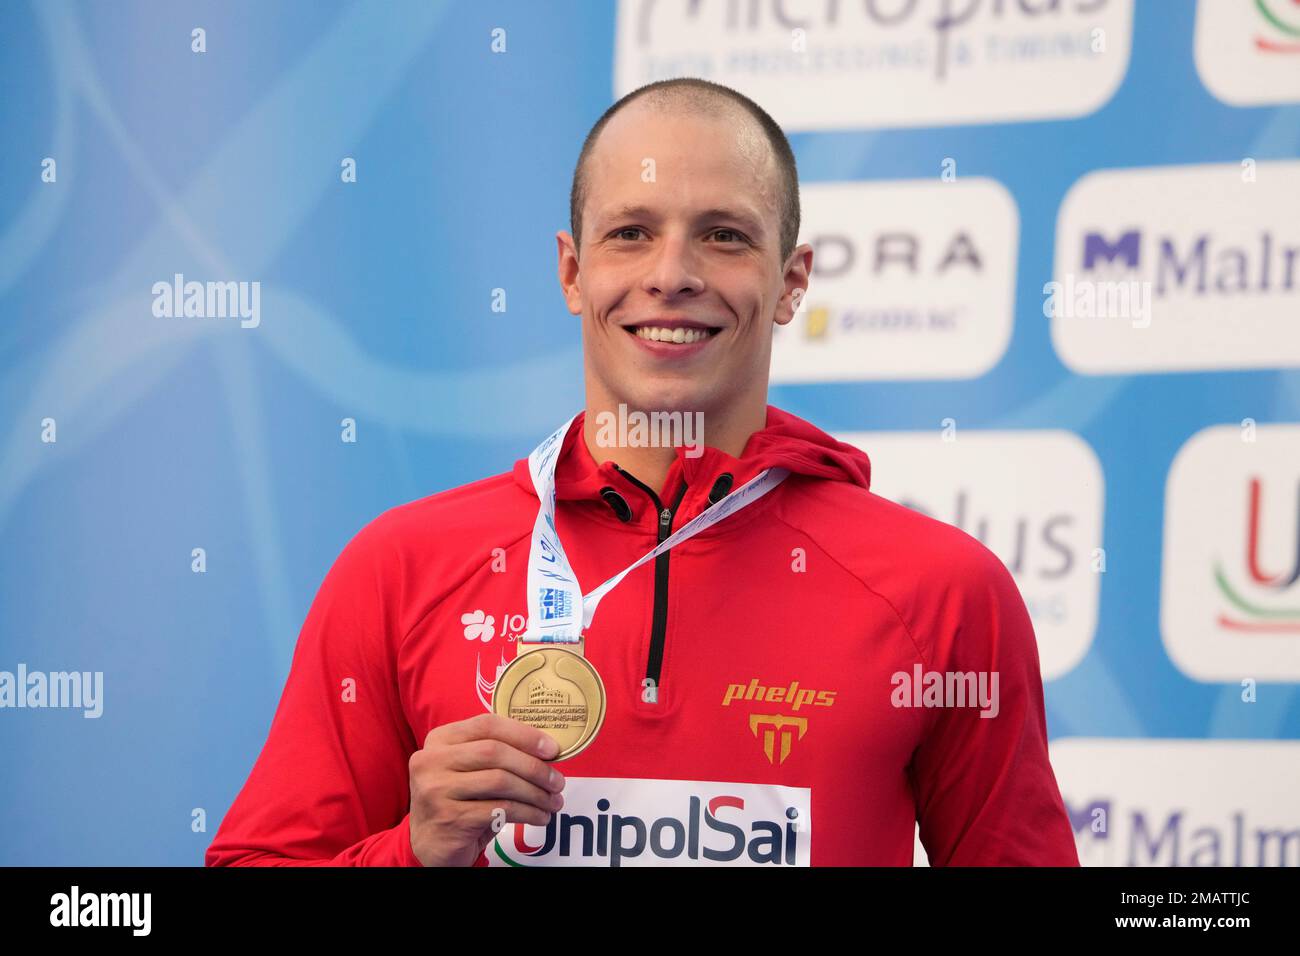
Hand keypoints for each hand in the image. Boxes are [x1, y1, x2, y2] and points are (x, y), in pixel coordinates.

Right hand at [408, 713, 564, 865]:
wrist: (430, 846)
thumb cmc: (458, 802)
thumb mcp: (469, 771)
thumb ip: (496, 755)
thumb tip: (546, 751)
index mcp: (440, 739)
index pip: (487, 724)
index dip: (524, 734)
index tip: (552, 749)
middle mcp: (432, 760)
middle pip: (495, 752)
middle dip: (534, 766)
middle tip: (557, 781)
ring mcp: (437, 789)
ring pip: (500, 781)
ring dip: (535, 793)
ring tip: (553, 802)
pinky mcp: (449, 818)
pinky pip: (499, 809)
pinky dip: (527, 812)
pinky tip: (539, 817)